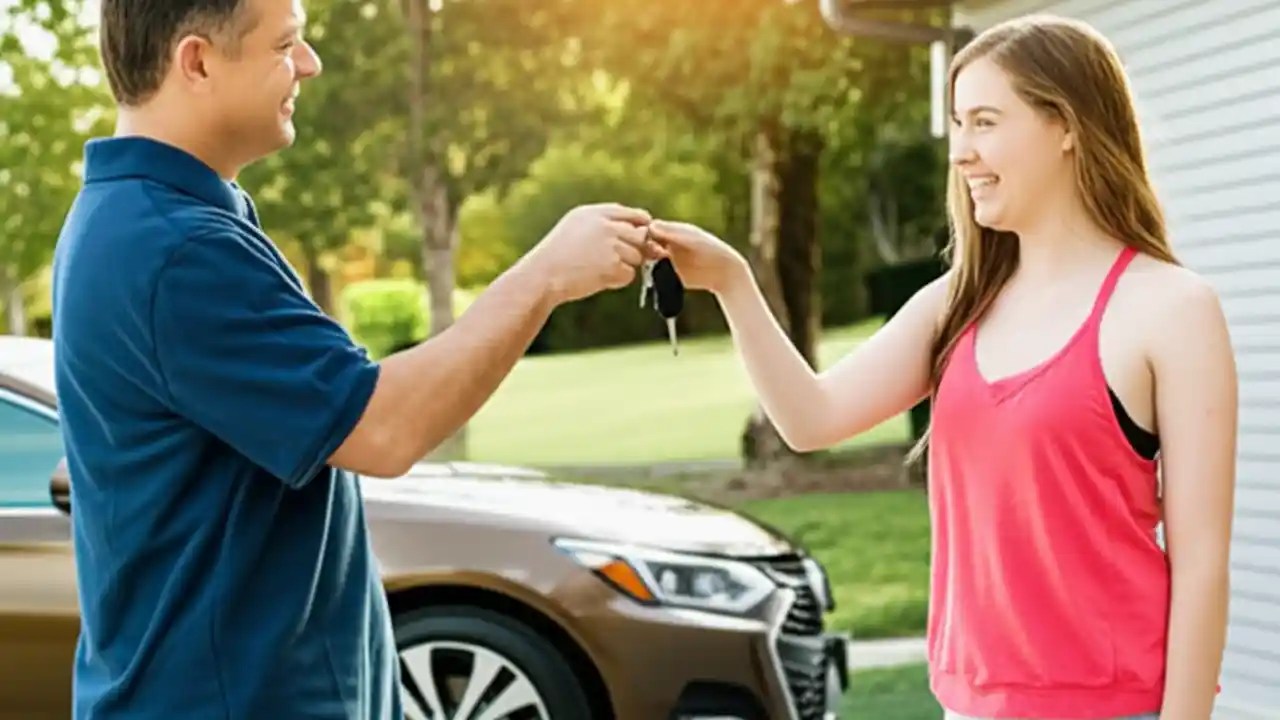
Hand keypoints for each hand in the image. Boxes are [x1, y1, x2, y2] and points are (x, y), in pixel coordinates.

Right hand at [523, 203, 655, 304]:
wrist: (542, 276)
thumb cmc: (557, 256)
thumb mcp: (575, 226)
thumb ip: (603, 223)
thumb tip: (639, 228)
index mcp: (595, 213)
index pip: (634, 214)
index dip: (642, 226)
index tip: (639, 237)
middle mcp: (605, 225)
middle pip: (641, 236)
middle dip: (635, 249)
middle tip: (616, 259)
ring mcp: (610, 245)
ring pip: (637, 256)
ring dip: (625, 266)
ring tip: (599, 269)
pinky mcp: (612, 265)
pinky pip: (629, 274)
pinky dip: (618, 280)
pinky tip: (598, 279)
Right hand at [646, 220, 748, 295]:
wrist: (722, 272)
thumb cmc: (711, 249)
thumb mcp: (692, 237)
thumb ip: (673, 232)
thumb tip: (651, 226)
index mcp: (671, 230)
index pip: (649, 228)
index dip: (644, 232)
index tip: (644, 237)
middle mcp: (665, 243)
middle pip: (645, 242)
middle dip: (642, 246)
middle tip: (650, 251)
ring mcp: (665, 259)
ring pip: (646, 257)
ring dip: (645, 260)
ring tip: (657, 262)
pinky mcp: (668, 274)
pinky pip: (653, 272)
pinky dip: (650, 272)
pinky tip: (656, 272)